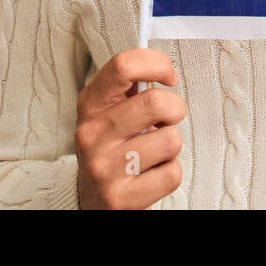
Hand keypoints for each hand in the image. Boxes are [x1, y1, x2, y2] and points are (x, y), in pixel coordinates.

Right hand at [75, 48, 185, 208]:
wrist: (92, 202)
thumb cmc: (110, 149)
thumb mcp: (109, 112)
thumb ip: (130, 88)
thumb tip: (164, 68)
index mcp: (91, 104)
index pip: (124, 66)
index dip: (157, 64)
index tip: (168, 76)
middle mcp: (92, 134)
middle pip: (155, 102)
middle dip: (174, 109)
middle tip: (167, 119)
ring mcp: (104, 167)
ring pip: (170, 140)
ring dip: (171, 146)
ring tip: (153, 152)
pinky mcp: (119, 197)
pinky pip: (171, 174)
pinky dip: (169, 173)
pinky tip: (151, 174)